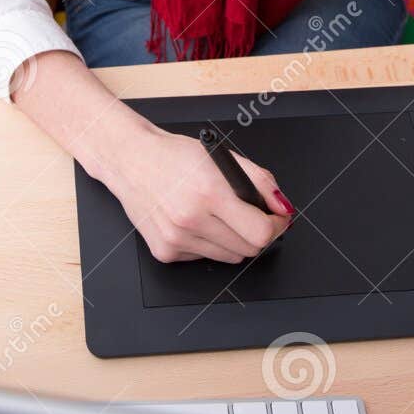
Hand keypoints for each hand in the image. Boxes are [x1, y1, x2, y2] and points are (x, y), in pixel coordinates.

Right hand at [8, 49, 290, 262]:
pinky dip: (208, 243)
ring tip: (218, 214)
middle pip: (248, 249)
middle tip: (253, 216)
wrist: (130, 161)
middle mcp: (191, 220)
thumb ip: (260, 182)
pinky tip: (194, 221)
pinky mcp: (165, 252)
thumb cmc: (174, 156)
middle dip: (258, 233)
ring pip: (228, 256)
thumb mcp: (223, 157)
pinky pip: (204, 257)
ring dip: (233, 239)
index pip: (260, 232)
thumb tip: (283, 208)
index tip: (277, 219)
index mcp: (209, 193)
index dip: (276, 227)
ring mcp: (176, 240)